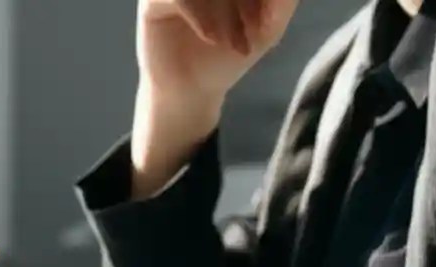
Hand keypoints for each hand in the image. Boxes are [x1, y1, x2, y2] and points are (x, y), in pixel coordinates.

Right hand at [139, 0, 298, 102]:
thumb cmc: (229, 55)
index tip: (264, 22)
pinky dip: (200, 16)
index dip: (255, 2)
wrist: (191, 90)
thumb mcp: (269, 26)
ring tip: (233, 42)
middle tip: (252, 29)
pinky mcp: (153, 2)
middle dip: (243, 3)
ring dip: (226, 12)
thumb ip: (282, 0)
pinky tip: (211, 38)